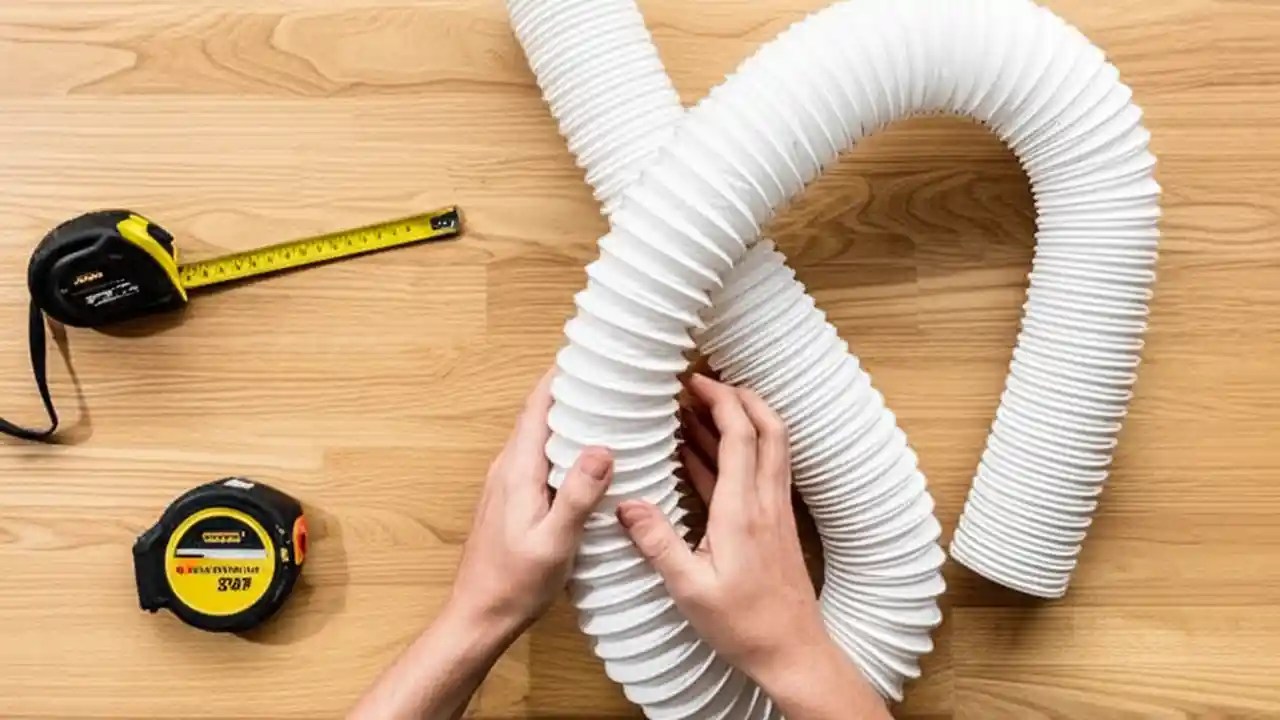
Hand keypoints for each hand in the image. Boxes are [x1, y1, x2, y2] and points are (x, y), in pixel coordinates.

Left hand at [449, 368, 613, 633]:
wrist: (479, 617)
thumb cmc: (515, 584)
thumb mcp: (554, 542)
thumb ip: (577, 495)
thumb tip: (602, 450)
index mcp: (516, 471)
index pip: (536, 407)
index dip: (559, 376)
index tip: (587, 354)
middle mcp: (506, 470)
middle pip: (538, 417)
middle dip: (569, 393)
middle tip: (609, 378)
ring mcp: (506, 485)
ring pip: (538, 439)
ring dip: (566, 421)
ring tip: (605, 410)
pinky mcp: (511, 502)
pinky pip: (537, 460)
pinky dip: (561, 447)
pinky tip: (585, 459)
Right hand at [616, 375, 888, 718]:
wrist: (793, 653)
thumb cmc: (743, 626)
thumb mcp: (689, 589)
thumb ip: (657, 543)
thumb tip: (624, 504)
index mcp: (742, 511)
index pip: (741, 435)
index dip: (721, 400)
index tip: (693, 382)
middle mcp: (765, 502)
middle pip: (768, 428)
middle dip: (739, 396)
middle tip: (703, 384)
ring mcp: (774, 512)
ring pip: (769, 447)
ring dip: (741, 420)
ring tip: (698, 409)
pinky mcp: (775, 525)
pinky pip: (760, 473)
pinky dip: (737, 453)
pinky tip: (705, 457)